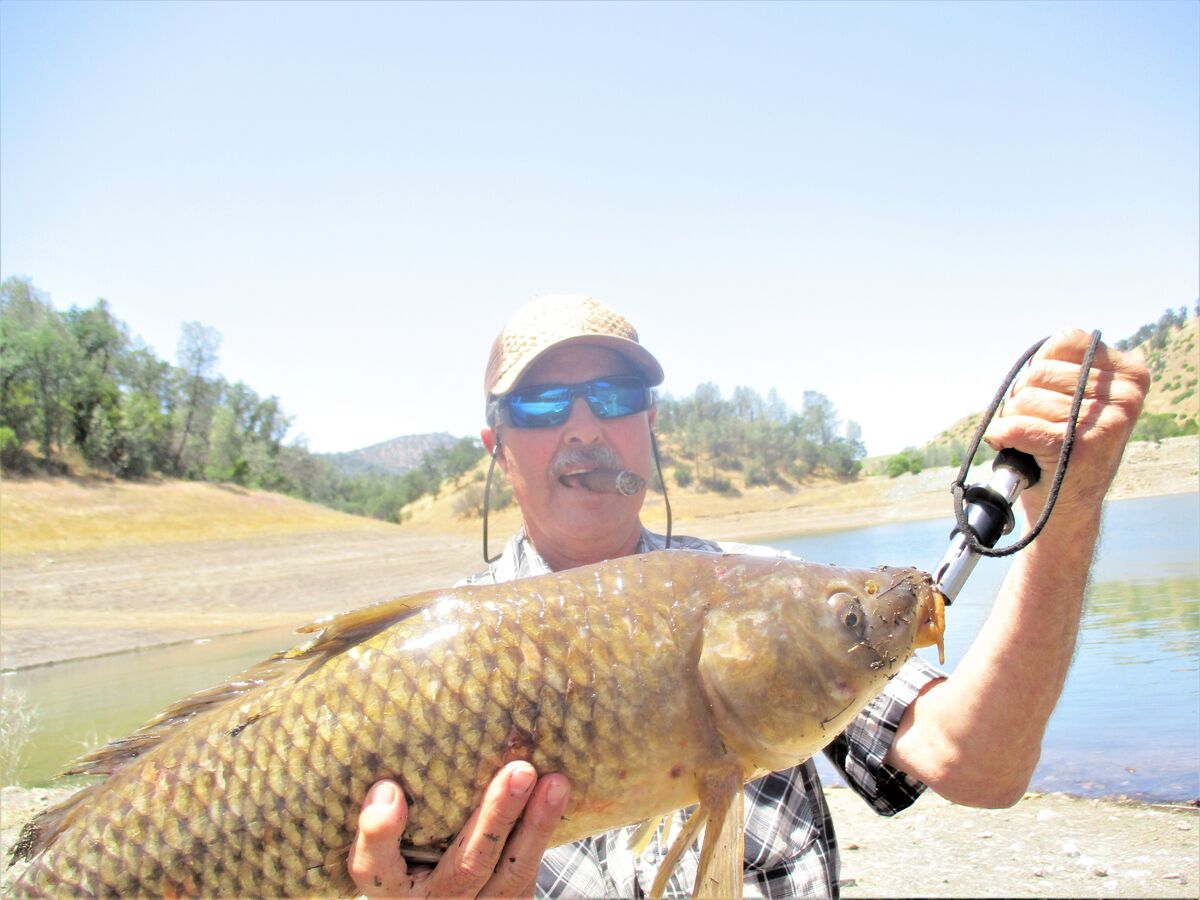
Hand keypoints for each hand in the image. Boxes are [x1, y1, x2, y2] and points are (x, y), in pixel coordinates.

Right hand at [348, 762, 570, 898]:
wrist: (444, 896)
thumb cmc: (407, 852)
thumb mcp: (387, 841)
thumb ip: (383, 818)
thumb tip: (388, 786)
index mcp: (390, 886)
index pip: (375, 866)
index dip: (380, 832)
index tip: (389, 791)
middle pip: (466, 867)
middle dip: (496, 819)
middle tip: (520, 772)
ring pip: (511, 873)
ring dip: (536, 826)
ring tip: (555, 783)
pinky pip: (528, 872)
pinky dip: (543, 833)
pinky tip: (557, 793)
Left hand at [984, 329, 1148, 516]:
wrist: (1067, 510)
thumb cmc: (1064, 447)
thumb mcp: (1080, 400)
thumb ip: (1067, 368)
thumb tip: (1038, 355)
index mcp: (1131, 378)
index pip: (1067, 341)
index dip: (1041, 365)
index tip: (1047, 392)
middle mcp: (1124, 398)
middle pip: (1038, 372)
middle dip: (1023, 399)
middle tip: (1036, 426)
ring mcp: (1102, 423)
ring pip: (1023, 399)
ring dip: (1012, 421)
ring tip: (1031, 442)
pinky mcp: (1074, 448)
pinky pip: (1014, 427)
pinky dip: (1001, 437)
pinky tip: (1008, 447)